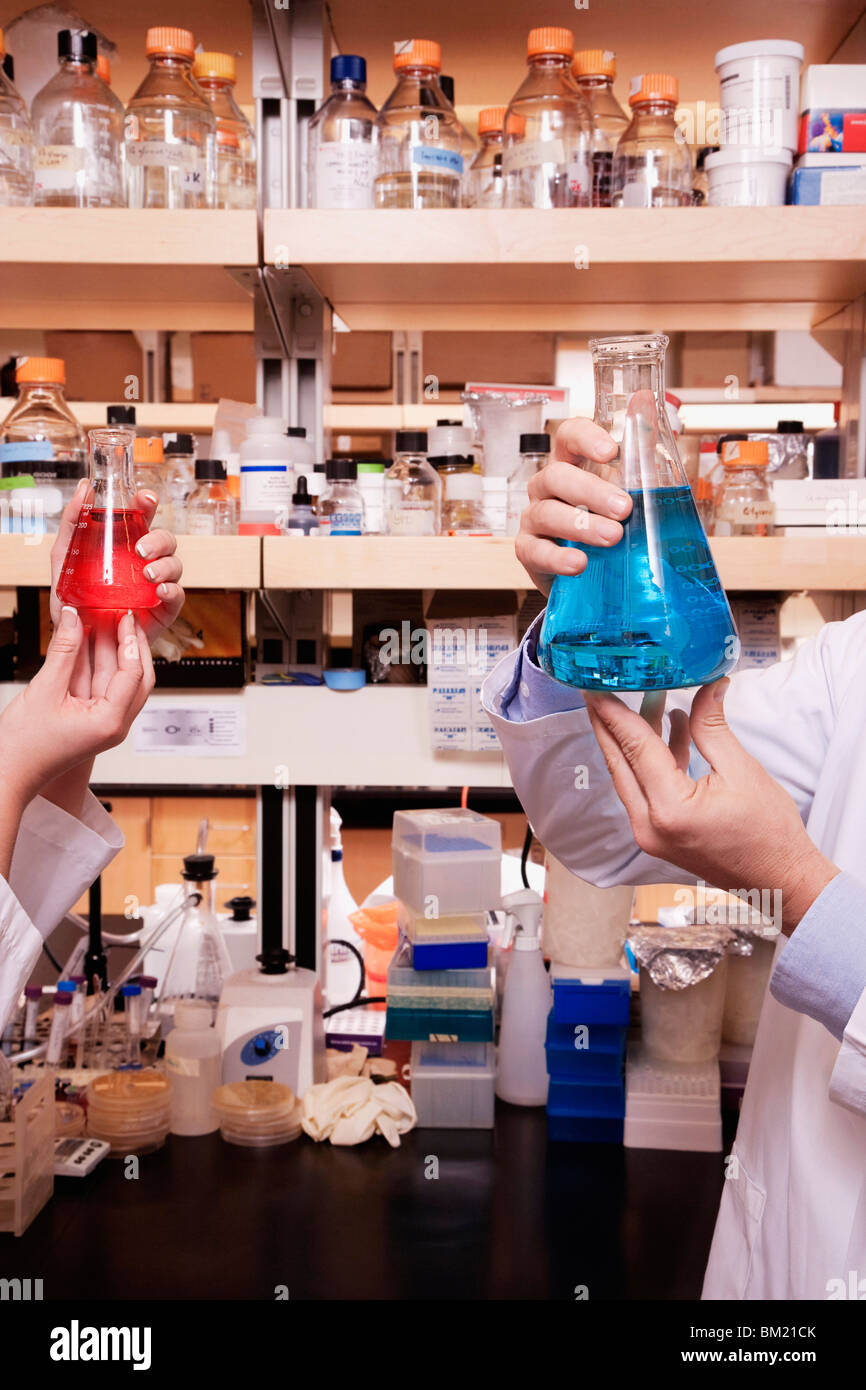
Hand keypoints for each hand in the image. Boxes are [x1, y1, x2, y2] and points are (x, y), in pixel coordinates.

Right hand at [0, 607, 152, 811]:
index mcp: (111, 722)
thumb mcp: (45, 690)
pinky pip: (100, 686)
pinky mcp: (91, 719)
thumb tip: (74, 616)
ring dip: (110, 651)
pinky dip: (95, 664)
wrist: (7, 774)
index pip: (133, 673)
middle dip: (128, 644)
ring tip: (103, 620)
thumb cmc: (23, 746)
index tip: (125, 615)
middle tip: (121, 614)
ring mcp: (104, 723)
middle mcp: (114, 725)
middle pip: (135, 676)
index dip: (129, 640)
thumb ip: (64, 651)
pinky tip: (87, 641)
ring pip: (117, 679)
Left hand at [50, 482, 184, 640]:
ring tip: (148, 574)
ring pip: (175, 564)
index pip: (143, 518)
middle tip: (141, 549)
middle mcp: (144, 563)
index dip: (148, 505)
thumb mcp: (64, 558)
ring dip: (166, 565)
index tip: (145, 499)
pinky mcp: (163, 609)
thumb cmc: (74, 602)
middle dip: (159, 539)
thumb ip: (72, 523)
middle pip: (166, 540)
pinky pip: (178, 595)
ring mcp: (155, 585)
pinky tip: (160, 590)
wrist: (79, 642)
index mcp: (124, 546)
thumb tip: (83, 489)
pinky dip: (173, 590)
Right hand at [515, 416, 631, 595]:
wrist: (592, 570)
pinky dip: (557, 557)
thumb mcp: (629, 487)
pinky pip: (535, 551)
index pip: (569, 436)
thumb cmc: (607, 520)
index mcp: (572, 464)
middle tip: (624, 508)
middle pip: (558, 476)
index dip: (585, 438)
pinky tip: (579, 563)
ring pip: (547, 513)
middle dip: (591, 491)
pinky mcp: (529, 551)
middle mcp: (548, 487)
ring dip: (581, 524)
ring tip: (612, 537)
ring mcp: (535, 518)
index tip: (610, 450)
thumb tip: (644, 398)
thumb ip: (638, 447)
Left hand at [584, 681, 838, 934]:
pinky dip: (651, 761)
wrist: (779, 881)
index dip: (615, 713)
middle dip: (609, 723)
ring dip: (634, 739)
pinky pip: (643, 790)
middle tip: (599, 687)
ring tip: (643, 698)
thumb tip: (706, 686)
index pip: (635, 748)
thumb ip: (712, 727)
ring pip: (629, 776)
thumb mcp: (742, 770)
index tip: (597, 686)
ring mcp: (650, 835)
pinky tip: (669, 730)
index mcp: (669, 809)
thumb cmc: (769, 834)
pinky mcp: (657, 836)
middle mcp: (649, 826)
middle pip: (620, 763)